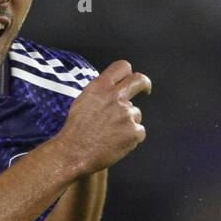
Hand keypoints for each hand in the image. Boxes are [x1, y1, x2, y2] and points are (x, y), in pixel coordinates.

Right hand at [55, 60, 150, 174]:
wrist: (74, 153)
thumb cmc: (75, 131)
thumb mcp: (82, 102)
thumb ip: (99, 94)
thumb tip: (112, 90)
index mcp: (100, 87)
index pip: (122, 67)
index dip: (128, 73)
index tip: (132, 80)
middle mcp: (115, 97)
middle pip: (139, 80)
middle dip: (145, 84)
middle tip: (146, 91)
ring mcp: (126, 113)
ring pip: (135, 114)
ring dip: (127, 123)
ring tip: (109, 135)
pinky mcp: (134, 131)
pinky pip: (138, 132)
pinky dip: (130, 139)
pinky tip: (115, 144)